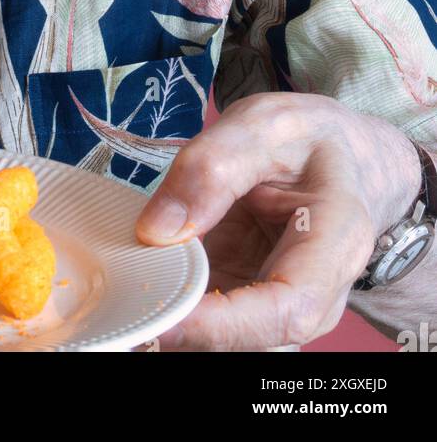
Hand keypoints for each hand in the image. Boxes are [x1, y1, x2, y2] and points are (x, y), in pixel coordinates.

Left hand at [134, 92, 422, 350]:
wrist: (338, 155)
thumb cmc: (309, 140)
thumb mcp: (263, 126)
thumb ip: (210, 170)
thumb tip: (156, 231)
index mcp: (335, 246)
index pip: (286, 310)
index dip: (221, 326)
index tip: (160, 317)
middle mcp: (314, 293)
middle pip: (249, 336)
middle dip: (184, 327)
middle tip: (124, 302)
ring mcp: (277, 302)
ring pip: (221, 334)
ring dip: (170, 312)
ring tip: (124, 285)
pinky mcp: (246, 298)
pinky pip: (205, 312)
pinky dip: (167, 297)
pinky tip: (136, 272)